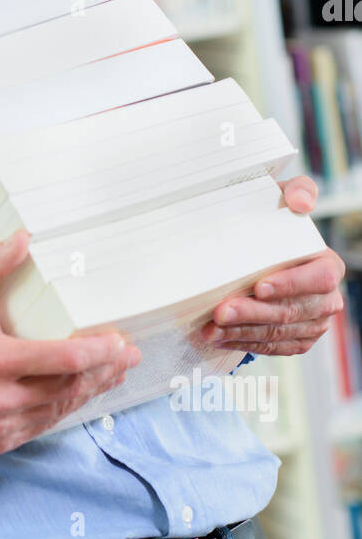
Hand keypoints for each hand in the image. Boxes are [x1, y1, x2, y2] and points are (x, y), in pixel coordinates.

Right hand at [0, 228, 140, 454]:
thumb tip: (23, 238)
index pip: (61, 360)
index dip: (96, 353)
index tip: (118, 342)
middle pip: (68, 387)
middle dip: (103, 371)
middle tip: (127, 357)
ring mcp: (1, 424)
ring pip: (60, 408)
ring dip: (90, 391)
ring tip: (112, 373)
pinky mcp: (0, 441)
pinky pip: (44, 424)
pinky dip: (65, 408)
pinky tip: (81, 393)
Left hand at [198, 174, 344, 355]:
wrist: (264, 251)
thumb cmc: (274, 223)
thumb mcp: (284, 200)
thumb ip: (298, 190)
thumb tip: (302, 201)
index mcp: (329, 266)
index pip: (318, 279)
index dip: (290, 285)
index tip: (259, 287)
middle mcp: (326, 299)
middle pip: (291, 312)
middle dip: (252, 314)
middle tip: (220, 312)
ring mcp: (313, 324)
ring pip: (278, 333)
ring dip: (241, 332)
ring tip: (210, 328)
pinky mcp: (297, 340)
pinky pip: (272, 348)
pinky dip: (244, 343)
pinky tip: (219, 338)